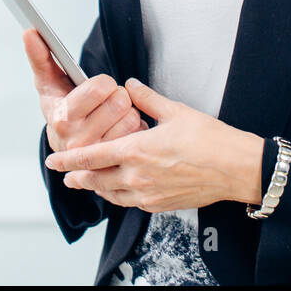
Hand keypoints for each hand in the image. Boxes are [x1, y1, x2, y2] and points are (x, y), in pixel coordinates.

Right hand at [23, 28, 147, 153]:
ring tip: (111, 116)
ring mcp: (97, 154)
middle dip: (116, 95)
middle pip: (120, 100)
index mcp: (61, 117)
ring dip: (127, 112)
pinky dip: (135, 127)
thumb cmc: (60, 105)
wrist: (65, 143)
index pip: (101, 87)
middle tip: (105, 102)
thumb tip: (30, 31)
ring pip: (132, 116)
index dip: (103, 82)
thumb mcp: (48, 82)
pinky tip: (119, 130)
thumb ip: (40, 56)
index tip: (97, 88)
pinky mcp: (115, 161)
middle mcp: (77, 140)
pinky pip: (140, 132)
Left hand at [43, 77, 265, 211]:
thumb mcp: (176, 111)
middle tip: (64, 175)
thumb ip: (147, 99)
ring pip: (110, 194)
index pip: (92, 156)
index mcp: (137, 150)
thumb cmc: (211, 140)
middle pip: (95, 180)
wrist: (237, 168)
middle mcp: (138, 176)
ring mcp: (148, 194)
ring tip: (85, 182)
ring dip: (95, 188)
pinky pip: (129, 203)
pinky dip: (117, 196)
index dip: (69, 160)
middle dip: (77, 177)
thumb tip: (130, 86)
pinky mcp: (160, 204)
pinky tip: (117, 190)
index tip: (53, 162)